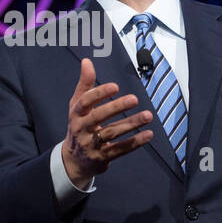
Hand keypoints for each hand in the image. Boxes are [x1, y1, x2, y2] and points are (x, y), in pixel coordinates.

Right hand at [61, 57, 153, 187]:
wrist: (74, 160)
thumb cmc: (79, 126)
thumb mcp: (77, 105)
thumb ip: (85, 84)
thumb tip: (87, 62)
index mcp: (76, 113)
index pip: (85, 102)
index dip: (99, 94)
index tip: (115, 86)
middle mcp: (82, 129)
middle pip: (98, 117)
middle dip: (116, 107)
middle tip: (135, 99)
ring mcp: (91, 144)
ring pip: (112, 133)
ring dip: (131, 124)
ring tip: (147, 115)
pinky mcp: (102, 157)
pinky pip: (120, 150)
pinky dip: (135, 142)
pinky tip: (148, 134)